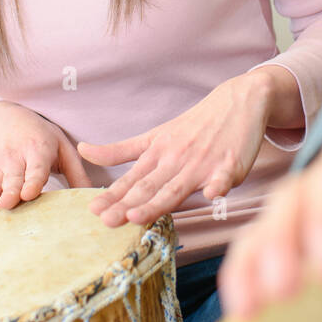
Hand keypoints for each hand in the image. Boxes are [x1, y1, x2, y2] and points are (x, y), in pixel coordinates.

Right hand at [0, 102, 92, 216]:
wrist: (9, 119)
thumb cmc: (43, 138)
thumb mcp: (63, 147)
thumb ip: (77, 172)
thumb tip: (94, 196)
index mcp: (38, 150)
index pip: (36, 168)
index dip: (32, 181)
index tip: (29, 193)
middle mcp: (16, 159)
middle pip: (12, 178)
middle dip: (9, 191)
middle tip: (7, 203)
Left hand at [78, 72, 273, 226]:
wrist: (238, 101)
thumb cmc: (194, 125)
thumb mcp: (154, 135)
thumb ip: (121, 150)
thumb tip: (83, 150)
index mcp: (157, 154)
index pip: (131, 180)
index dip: (113, 196)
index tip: (93, 211)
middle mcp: (176, 159)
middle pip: (149, 187)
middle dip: (127, 205)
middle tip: (107, 220)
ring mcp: (202, 162)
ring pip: (177, 187)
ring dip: (158, 202)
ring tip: (138, 216)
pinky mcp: (230, 164)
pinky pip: (224, 177)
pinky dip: (219, 185)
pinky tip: (212, 195)